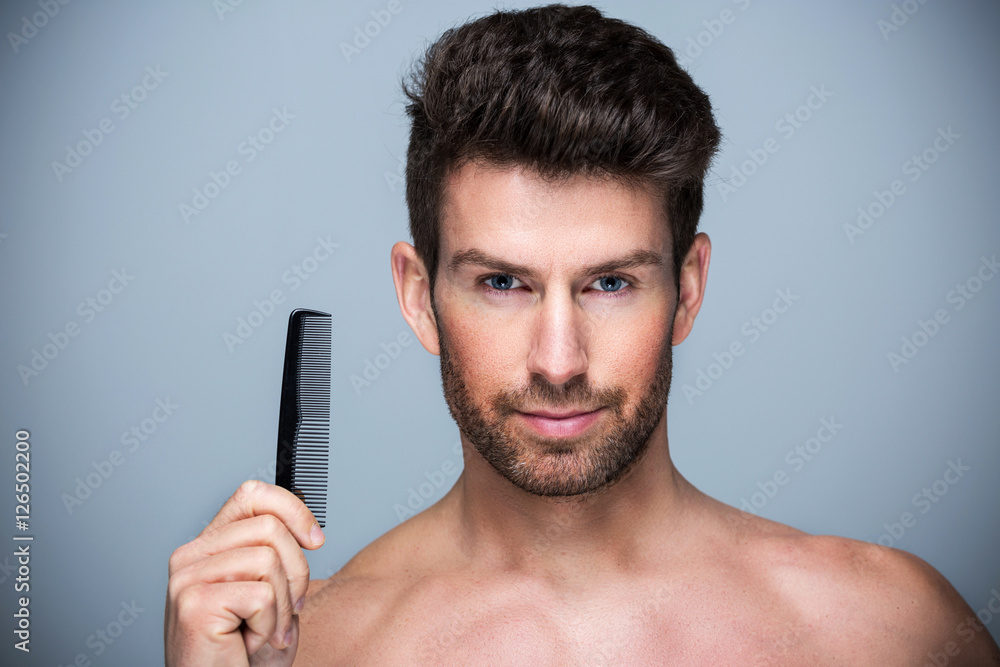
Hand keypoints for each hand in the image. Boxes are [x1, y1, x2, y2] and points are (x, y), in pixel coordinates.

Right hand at [164, 480, 325, 665]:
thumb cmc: (244, 653)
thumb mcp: (269, 591)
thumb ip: (275, 553)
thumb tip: (307, 529)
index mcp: (207, 547)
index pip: (252, 495)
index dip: (292, 509)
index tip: (315, 539)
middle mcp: (189, 557)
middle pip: (269, 527)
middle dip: (296, 571)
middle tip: (287, 608)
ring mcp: (187, 579)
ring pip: (268, 560)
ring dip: (281, 604)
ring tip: (264, 628)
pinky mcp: (195, 604)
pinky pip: (262, 595)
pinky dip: (269, 624)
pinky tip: (249, 643)